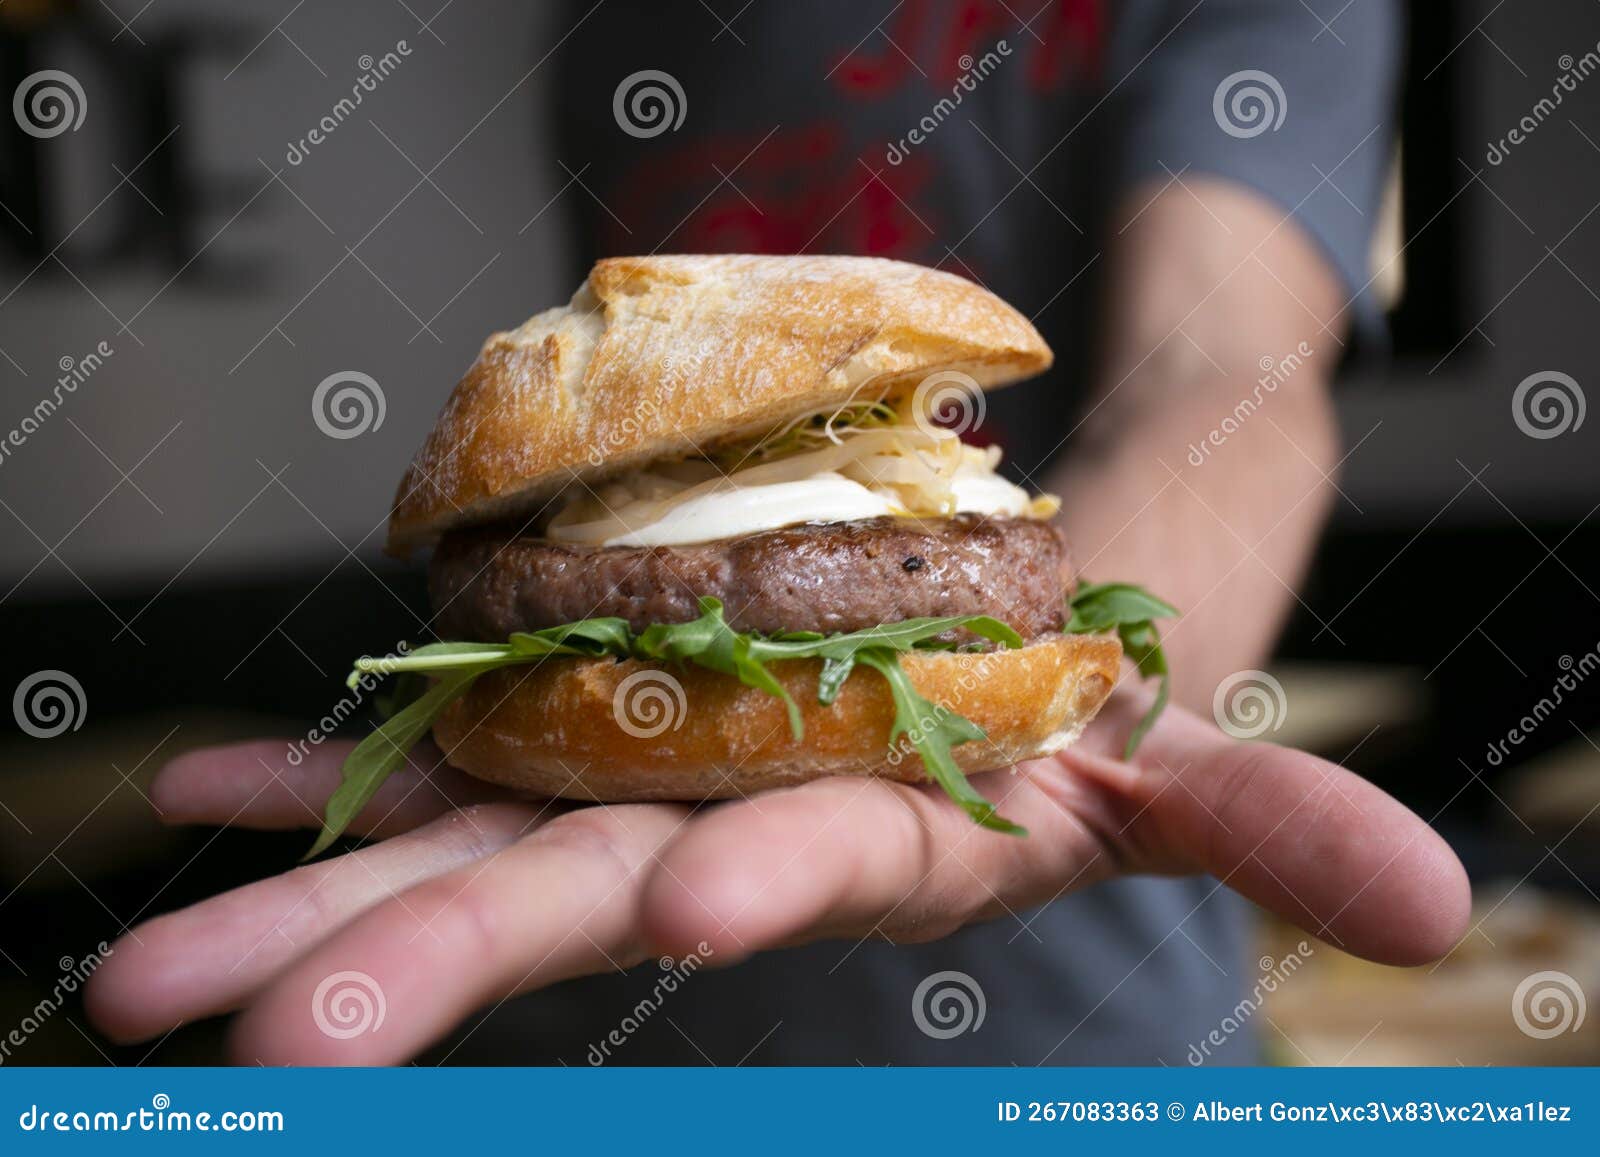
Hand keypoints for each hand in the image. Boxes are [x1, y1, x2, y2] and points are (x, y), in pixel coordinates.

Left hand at [85, 690, 1468, 1064]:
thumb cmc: (1071, 714)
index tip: (685, 907)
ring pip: (458, 844)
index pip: (812, 862)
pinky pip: (432, 751)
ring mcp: (630, 783)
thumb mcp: (1179, 759)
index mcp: (871, 834)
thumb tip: (1445, 910)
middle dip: (426, 965)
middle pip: (568, 893)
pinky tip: (214, 792)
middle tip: (261, 1042)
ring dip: (313, 895)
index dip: (765, 878)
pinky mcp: (573, 734)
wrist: (957, 658)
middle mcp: (723, 829)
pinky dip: (324, 768)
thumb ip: (1277, 825)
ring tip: (151, 971)